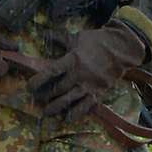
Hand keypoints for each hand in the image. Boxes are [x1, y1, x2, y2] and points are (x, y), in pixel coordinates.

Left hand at [31, 22, 147, 121]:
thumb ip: (59, 39)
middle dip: (46, 95)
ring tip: (46, 113)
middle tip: (35, 100)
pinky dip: (77, 113)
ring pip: (70, 99)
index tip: (29, 87)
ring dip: (57, 107)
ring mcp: (90, 85)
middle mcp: (80, 74)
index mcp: (73, 59)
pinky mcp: (99, 92)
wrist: (122, 48)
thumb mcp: (77, 37)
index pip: (52, 71)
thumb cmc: (97, 41)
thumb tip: (43, 33)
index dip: (39, 80)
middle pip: (59, 88)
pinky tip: (68, 118)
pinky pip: (87, 105)